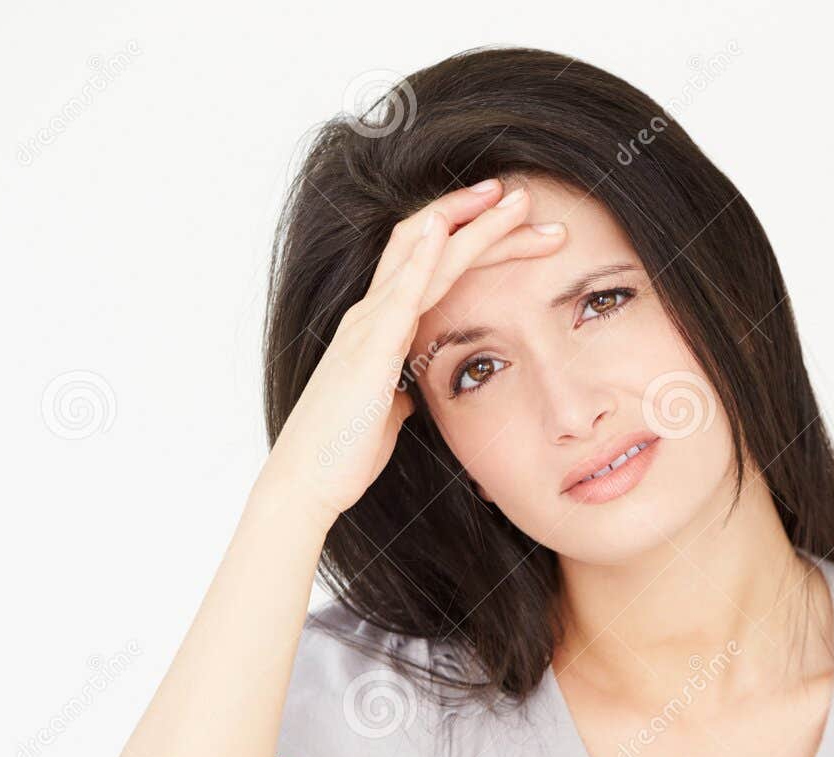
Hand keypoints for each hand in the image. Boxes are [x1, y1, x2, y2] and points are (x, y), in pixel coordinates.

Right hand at [267, 179, 565, 526]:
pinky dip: (421, 258)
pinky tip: (444, 231)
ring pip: (422, 256)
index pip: (432, 264)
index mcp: (382, 326)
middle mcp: (372, 315)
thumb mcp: (387, 409)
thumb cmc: (344, 449)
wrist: (307, 482)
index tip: (516, 224)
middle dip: (481, 219)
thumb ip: (401, 385)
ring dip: (467, 223)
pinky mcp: (367, 351)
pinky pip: (397, 295)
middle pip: (432, 246)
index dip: (472, 238)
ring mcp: (367, 328)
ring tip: (508, 200)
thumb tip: (414, 384)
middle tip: (527, 197)